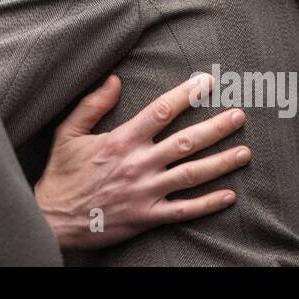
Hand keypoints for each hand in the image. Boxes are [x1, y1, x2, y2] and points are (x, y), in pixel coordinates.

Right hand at [35, 72, 249, 250]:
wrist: (54, 219)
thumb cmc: (61, 174)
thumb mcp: (68, 133)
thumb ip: (92, 105)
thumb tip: (114, 79)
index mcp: (121, 140)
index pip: (160, 111)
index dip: (186, 95)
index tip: (206, 83)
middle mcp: (138, 164)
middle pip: (186, 142)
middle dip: (216, 127)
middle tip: (239, 116)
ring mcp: (145, 192)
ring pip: (191, 174)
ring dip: (221, 163)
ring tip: (244, 152)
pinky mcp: (147, 217)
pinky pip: (184, 210)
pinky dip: (208, 204)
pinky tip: (229, 195)